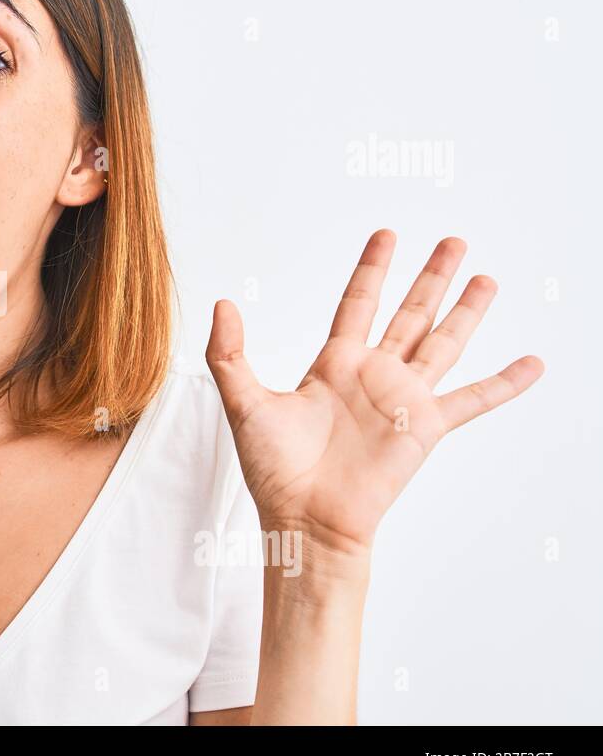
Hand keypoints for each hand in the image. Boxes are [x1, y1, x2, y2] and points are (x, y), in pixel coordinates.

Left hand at [206, 230, 542, 560]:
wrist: (305, 520)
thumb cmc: (273, 471)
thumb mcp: (243, 403)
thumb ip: (230, 353)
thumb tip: (223, 304)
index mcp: (333, 365)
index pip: (357, 303)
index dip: (373, 269)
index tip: (387, 235)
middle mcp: (373, 376)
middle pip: (410, 313)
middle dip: (431, 277)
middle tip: (454, 240)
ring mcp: (403, 400)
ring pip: (443, 343)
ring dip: (467, 312)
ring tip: (486, 279)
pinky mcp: (426, 428)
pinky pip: (473, 400)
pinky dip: (505, 383)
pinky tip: (532, 363)